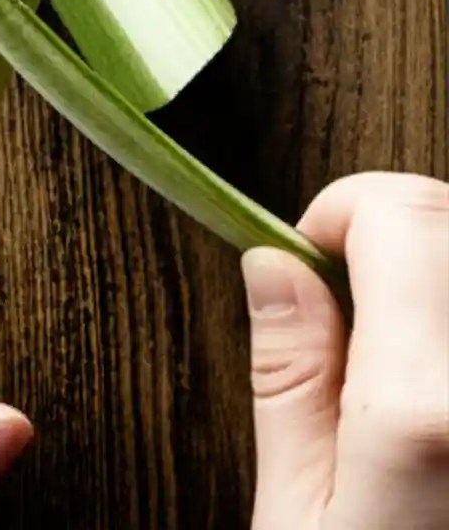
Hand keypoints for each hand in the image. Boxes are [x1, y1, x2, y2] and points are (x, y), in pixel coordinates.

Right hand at [241, 172, 448, 527]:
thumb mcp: (296, 512)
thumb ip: (289, 378)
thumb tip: (275, 267)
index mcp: (427, 408)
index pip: (405, 213)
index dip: (342, 209)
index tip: (306, 254)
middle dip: (389, 233)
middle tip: (342, 304)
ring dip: (427, 272)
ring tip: (388, 346)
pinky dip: (446, 311)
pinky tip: (428, 377)